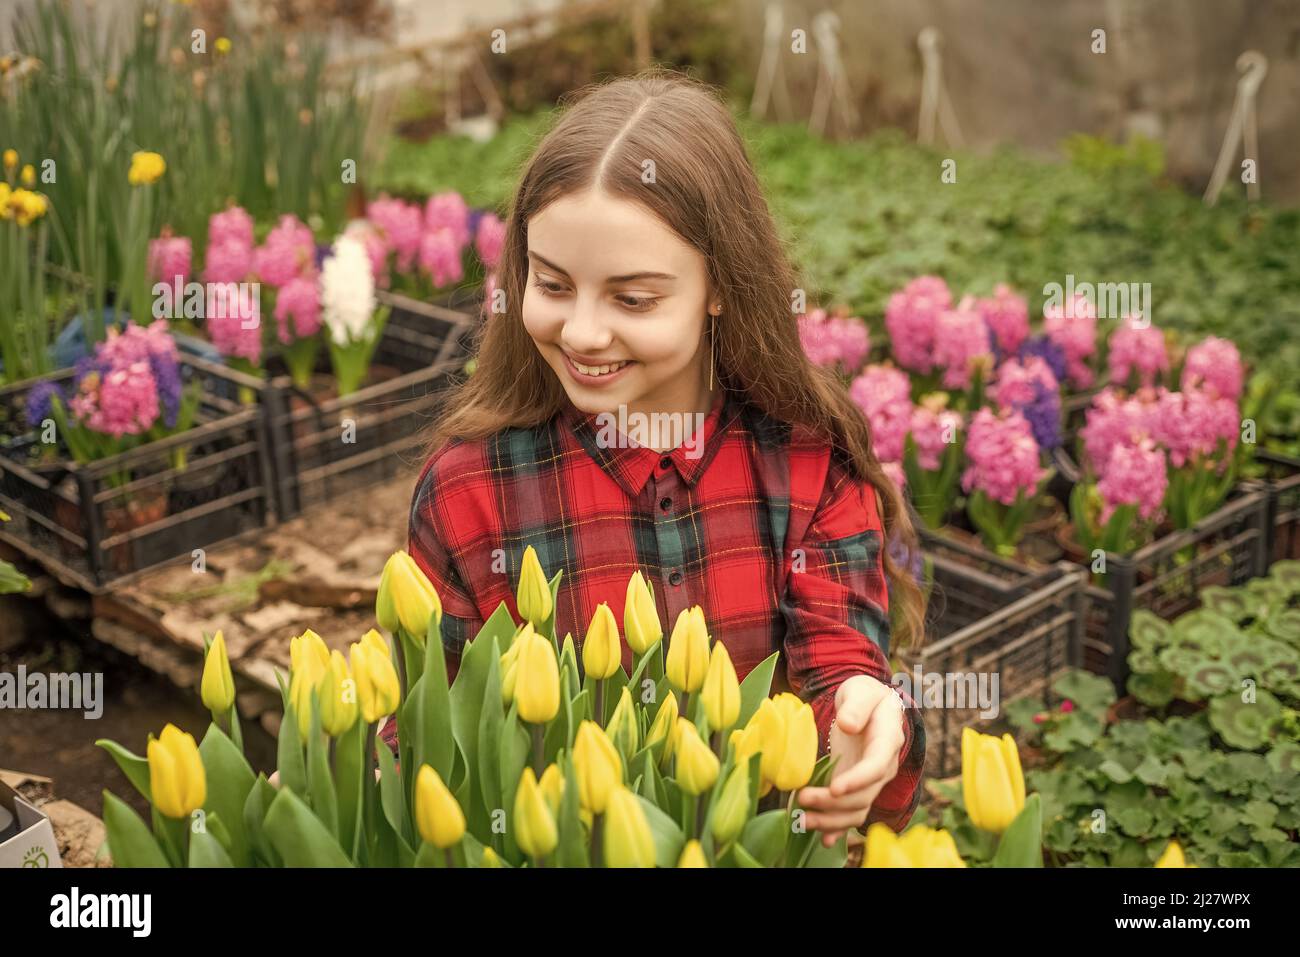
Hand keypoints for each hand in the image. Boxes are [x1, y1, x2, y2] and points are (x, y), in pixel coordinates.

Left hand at [797, 675, 905, 847]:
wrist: (869, 705)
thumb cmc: (864, 694)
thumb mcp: (861, 690)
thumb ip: (856, 707)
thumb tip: (848, 725)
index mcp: (887, 740)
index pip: (877, 766)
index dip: (858, 780)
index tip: (835, 788)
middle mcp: (883, 766)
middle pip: (864, 794)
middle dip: (834, 802)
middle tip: (802, 799)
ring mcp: (870, 781)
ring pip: (857, 809)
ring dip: (832, 821)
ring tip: (803, 821)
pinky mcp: (857, 788)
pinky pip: (851, 813)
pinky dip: (838, 828)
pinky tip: (823, 840)